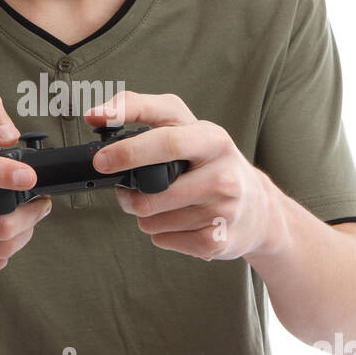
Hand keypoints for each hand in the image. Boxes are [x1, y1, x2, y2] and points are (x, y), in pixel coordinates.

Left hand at [85, 90, 277, 261]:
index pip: (166, 135)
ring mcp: (223, 208)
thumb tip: (95, 117)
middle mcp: (222, 171)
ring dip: (142, 212)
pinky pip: (163, 239)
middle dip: (125, 188)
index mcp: (212, 138)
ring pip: (151, 217)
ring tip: (161, 204)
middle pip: (154, 185)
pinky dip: (160, 233)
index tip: (95, 128)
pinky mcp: (218, 240)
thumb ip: (146, 115)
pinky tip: (178, 223)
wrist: (260, 210)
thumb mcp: (189, 130)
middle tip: (108, 175)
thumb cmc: (211, 164)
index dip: (127, 140)